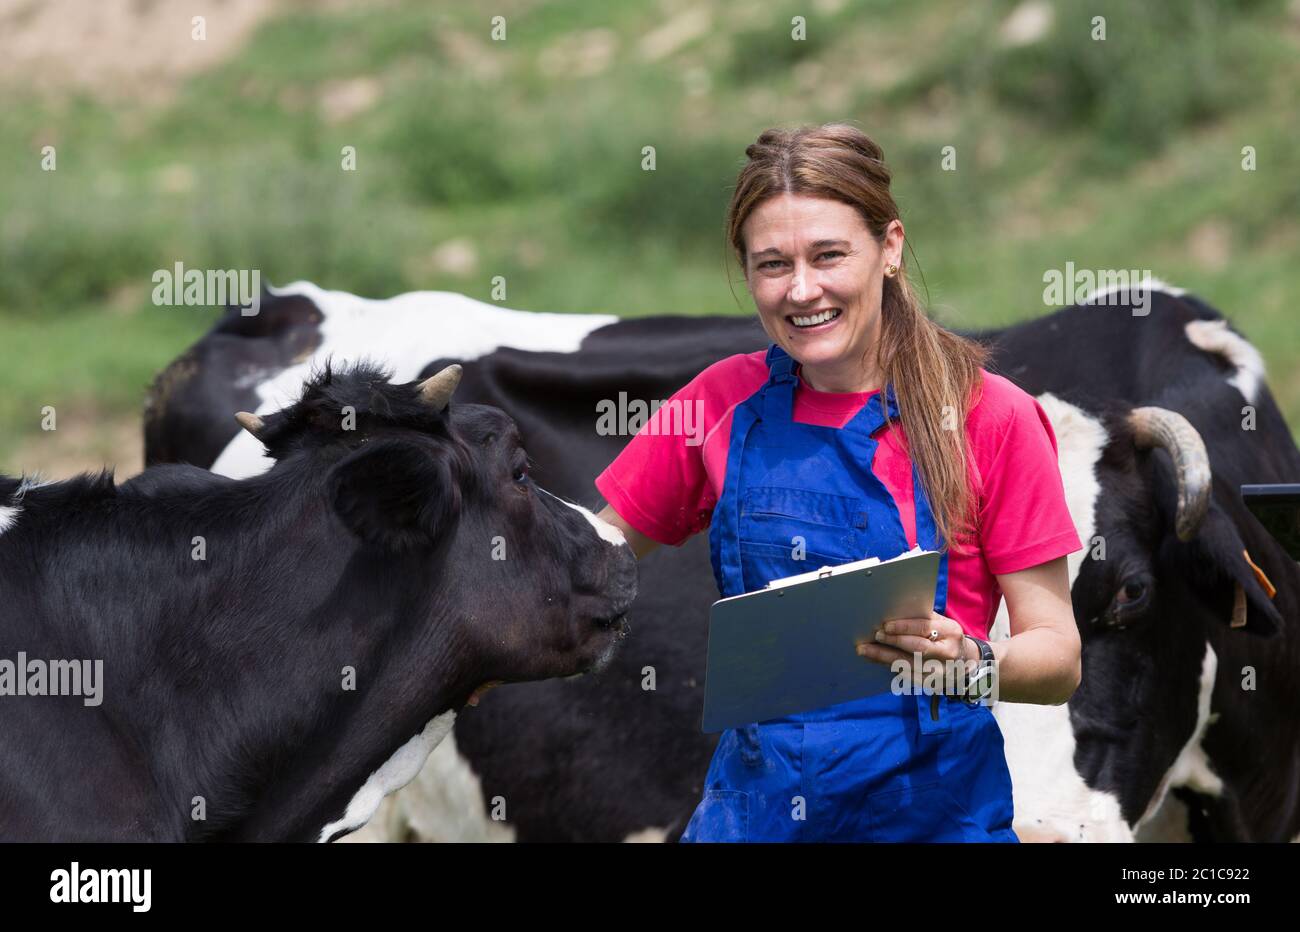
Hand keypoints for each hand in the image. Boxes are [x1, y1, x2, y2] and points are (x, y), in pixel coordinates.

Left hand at [856, 611, 971, 684]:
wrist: (965, 662)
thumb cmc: (945, 637)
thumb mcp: (942, 624)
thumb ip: (923, 618)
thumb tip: (892, 611)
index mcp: (951, 631)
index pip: (925, 627)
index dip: (904, 627)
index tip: (885, 625)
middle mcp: (948, 652)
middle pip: (918, 648)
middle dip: (893, 642)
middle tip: (874, 636)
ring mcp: (942, 671)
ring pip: (910, 664)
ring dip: (885, 657)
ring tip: (866, 650)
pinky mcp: (932, 684)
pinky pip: (908, 676)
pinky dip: (890, 667)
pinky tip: (876, 660)